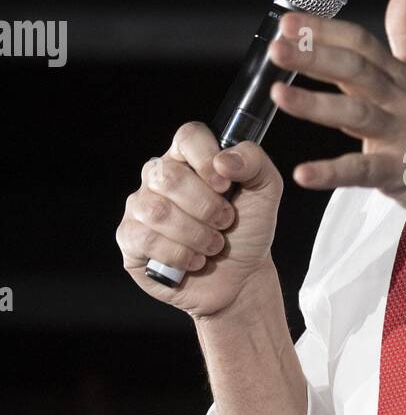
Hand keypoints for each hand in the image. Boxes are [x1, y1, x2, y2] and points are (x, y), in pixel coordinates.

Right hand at [116, 122, 282, 317]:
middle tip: (225, 222)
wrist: (240, 277)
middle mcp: (159, 177)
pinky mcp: (130, 238)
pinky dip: (178, 254)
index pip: (188, 137)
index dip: (206, 159)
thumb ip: (254, 162)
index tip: (225, 186)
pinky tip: (193, 260)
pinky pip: (145, 239)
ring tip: (212, 245)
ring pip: (157, 211)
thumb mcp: (265, 191)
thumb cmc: (248, 230)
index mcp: (190, 158)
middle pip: (169, 176)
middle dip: (206, 207)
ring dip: (196, 235)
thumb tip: (224, 160)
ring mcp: (140, 206)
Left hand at [266, 0, 405, 234]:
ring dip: (316, 104)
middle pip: (356, 69)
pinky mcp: (403, 172)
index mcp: (401, 78)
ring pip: (357, 113)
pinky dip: (333, 172)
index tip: (288, 21)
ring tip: (278, 94)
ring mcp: (402, 135)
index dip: (325, 30)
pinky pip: (364, 171)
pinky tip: (303, 173)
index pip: (361, 44)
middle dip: (315, 56)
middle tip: (276, 48)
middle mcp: (400, 100)